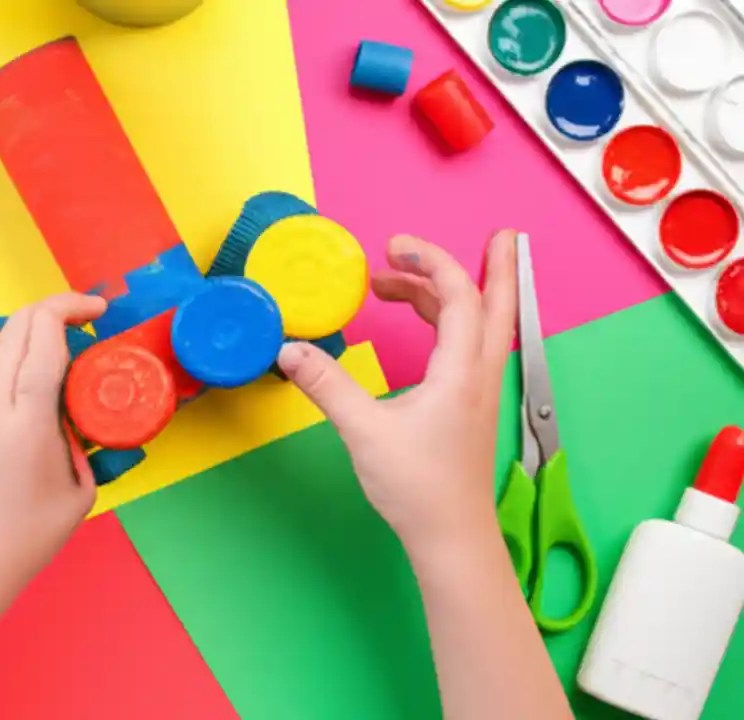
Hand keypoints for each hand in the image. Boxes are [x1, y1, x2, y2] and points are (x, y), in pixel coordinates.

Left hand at [0, 292, 106, 591]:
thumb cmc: (28, 535)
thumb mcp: (80, 486)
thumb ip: (84, 432)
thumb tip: (87, 399)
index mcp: (24, 420)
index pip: (44, 334)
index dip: (72, 308)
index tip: (97, 311)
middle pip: (19, 323)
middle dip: (55, 311)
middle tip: (84, 324)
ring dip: (31, 331)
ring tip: (59, 351)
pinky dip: (8, 353)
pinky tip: (27, 374)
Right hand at [277, 230, 517, 551]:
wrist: (451, 537)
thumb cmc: (417, 487)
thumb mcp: (364, 431)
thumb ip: (327, 385)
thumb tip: (289, 350)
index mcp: (460, 372)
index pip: (457, 296)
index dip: (429, 262)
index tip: (394, 248)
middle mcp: (478, 375)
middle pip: (497, 306)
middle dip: (497, 267)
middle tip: (499, 235)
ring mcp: (478, 393)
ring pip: (481, 327)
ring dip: (453, 295)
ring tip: (404, 281)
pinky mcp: (469, 409)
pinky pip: (469, 349)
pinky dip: (449, 324)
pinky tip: (422, 328)